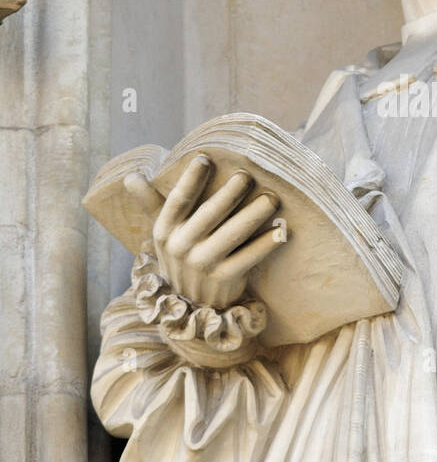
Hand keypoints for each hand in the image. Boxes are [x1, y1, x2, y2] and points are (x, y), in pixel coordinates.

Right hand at [125, 155, 282, 309]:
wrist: (191, 303)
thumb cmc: (182, 255)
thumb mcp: (164, 232)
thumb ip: (152, 202)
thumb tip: (131, 176)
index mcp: (164, 231)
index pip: (178, 201)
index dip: (190, 179)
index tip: (205, 159)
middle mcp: (181, 248)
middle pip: (209, 214)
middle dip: (230, 192)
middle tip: (247, 175)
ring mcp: (203, 265)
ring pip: (232, 234)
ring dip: (254, 214)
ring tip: (271, 198)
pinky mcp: (224, 280)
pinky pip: (248, 257)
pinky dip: (266, 244)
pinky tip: (281, 231)